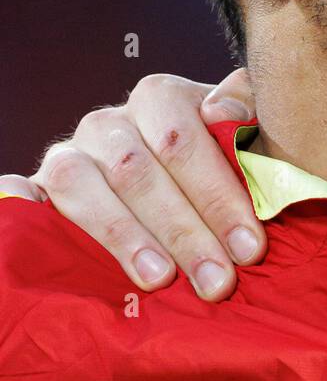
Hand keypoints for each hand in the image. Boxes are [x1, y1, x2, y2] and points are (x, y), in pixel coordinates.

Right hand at [0, 71, 265, 300]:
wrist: (164, 180)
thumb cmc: (212, 166)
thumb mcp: (241, 136)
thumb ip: (247, 117)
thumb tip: (223, 113)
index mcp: (159, 98)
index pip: (183, 141)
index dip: (217, 195)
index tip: (250, 247)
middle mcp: (109, 122)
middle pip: (138, 171)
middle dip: (184, 232)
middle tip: (218, 281)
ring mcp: (69, 154)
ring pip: (83, 186)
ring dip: (124, 237)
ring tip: (161, 279)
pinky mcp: (41, 188)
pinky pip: (23, 193)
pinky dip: (26, 209)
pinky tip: (45, 239)